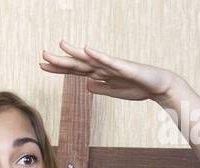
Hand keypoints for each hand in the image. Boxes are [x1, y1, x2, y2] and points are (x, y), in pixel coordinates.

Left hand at [39, 41, 175, 103]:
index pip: (75, 70)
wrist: (158, 86)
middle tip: (42, 56)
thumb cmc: (137, 87)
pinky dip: (98, 55)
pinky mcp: (124, 67)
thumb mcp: (113, 92)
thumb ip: (100, 88)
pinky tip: (87, 49)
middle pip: (78, 63)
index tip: (42, 66)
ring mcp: (113, 66)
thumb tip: (87, 85)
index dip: (58, 69)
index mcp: (100, 74)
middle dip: (60, 61)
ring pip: (90, 59)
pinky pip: (109, 61)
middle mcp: (103, 67)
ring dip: (75, 53)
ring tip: (60, 45)